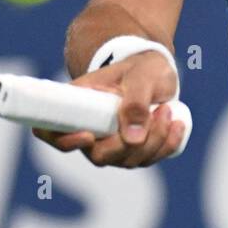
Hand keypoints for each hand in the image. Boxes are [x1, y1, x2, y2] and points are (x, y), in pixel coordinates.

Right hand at [31, 51, 185, 167]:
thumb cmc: (141, 67)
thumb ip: (136, 101)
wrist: (156, 71)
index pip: (50, 131)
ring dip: (154, 140)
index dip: (62, 140)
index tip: (87, 135)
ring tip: (167, 109)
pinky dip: (166, 146)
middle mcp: (89, 130)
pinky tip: (177, 124)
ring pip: (128, 160)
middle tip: (156, 112)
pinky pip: (148, 160)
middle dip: (131, 142)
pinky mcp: (133, 151)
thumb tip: (132, 139)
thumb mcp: (141, 75)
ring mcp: (111, 144)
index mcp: (77, 105)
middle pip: (99, 155)